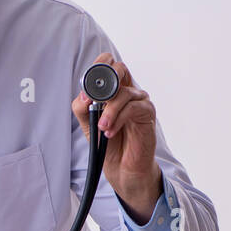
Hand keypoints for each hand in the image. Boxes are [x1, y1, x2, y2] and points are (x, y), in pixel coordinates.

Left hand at [70, 53, 161, 214]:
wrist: (120, 167)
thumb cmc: (106, 142)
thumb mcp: (87, 123)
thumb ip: (82, 107)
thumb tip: (84, 96)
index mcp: (114, 88)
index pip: (109, 64)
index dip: (99, 66)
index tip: (88, 83)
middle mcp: (128, 90)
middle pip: (120, 69)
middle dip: (105, 82)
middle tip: (95, 100)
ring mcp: (140, 101)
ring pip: (124, 92)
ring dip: (109, 110)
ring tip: (101, 127)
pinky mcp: (147, 114)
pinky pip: (133, 108)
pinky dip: (118, 119)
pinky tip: (110, 131)